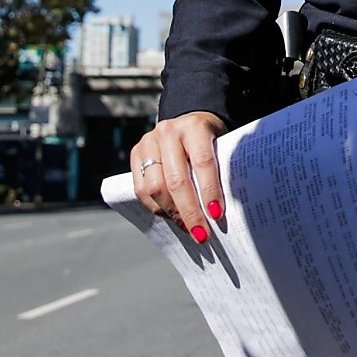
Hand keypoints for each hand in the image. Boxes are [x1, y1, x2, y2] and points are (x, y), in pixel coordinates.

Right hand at [129, 112, 226, 242]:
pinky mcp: (136, 153)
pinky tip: (171, 216)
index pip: (202, 162)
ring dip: (172, 213)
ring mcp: (149, 142)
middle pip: (176, 180)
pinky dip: (157, 208)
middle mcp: (169, 131)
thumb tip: (219, 213)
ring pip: (155, 187)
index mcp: (194, 127)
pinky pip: (141, 189)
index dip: (209, 190)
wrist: (187, 122)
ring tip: (187, 228)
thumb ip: (220, 172)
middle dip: (189, 212)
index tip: (216, 215)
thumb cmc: (210, 140)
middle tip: (201, 234)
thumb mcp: (221, 146)